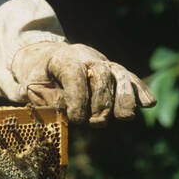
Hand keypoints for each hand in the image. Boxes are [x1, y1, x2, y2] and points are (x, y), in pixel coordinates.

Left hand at [8, 36, 155, 122]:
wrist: (43, 58)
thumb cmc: (36, 76)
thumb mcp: (30, 86)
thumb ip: (46, 98)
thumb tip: (66, 109)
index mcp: (61, 58)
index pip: (73, 73)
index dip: (77, 97)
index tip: (76, 119)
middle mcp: (85, 56)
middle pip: (101, 73)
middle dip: (102, 100)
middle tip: (98, 122)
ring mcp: (101, 61)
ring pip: (118, 73)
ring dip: (125, 96)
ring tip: (126, 117)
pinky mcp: (112, 69)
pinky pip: (128, 77)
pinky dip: (139, 89)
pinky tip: (149, 103)